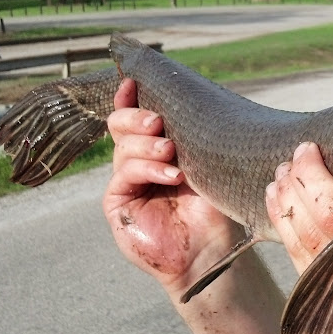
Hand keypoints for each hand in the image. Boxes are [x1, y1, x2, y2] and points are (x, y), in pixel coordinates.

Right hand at [102, 78, 243, 295]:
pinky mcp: (117, 203)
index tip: (135, 82)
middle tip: (158, 122)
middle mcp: (139, 159)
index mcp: (158, 145)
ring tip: (171, 151)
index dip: (130, 97)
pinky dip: (148, 170)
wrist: (211, 250)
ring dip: (148, 146)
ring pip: (124, 148)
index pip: (136, 115)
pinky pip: (125, 176)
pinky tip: (171, 174)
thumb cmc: (215, 206)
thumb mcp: (208, 164)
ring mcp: (126, 181)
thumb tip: (198, 103)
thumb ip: (195, 137)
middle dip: (137, 117)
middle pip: (121, 125)